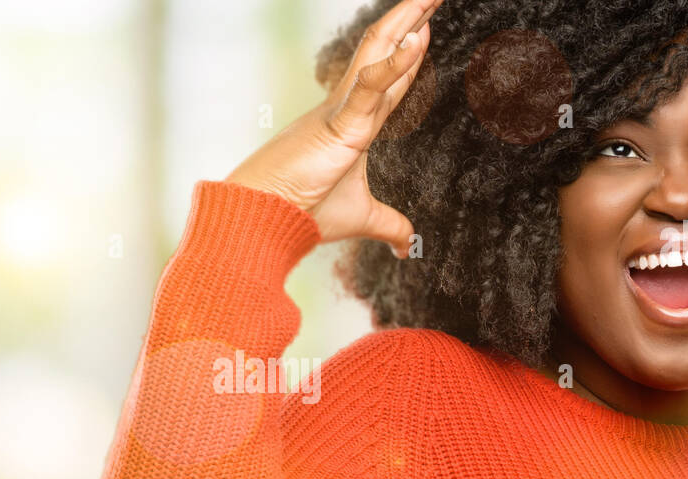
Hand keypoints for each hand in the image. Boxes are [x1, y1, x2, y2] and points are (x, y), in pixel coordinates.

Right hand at [225, 0, 442, 257]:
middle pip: (383, 53)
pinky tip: (418, 39)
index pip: (387, 80)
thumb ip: (390, 225)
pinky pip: (371, 89)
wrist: (263, 220)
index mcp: (350, 124)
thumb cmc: (302, 216)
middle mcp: (345, 108)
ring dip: (406, 22)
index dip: (407, 53)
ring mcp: (342, 113)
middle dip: (409, 21)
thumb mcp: (360, 218)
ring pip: (378, 55)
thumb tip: (406, 247)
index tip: (424, 27)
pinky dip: (396, 65)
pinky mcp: (340, 126)